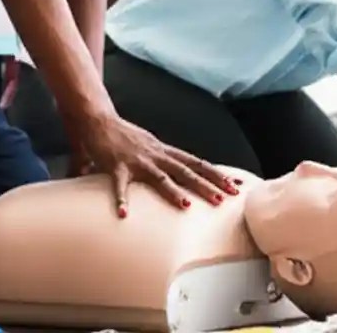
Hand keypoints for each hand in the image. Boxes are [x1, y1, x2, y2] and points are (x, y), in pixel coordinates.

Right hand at [69, 112, 239, 216]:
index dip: (218, 174)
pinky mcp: (117, 167)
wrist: (100, 121)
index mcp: (167, 152)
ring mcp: (138, 161)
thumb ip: (166, 162)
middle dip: (207, 185)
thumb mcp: (153, 147)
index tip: (236, 185)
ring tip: (187, 206)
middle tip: (225, 199)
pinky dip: (121, 200)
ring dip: (174, 192)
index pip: (199, 163)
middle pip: (188, 171)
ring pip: (161, 177)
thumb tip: (184, 177)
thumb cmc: (126, 137)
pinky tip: (123, 214)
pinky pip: (120, 186)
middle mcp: (157, 155)